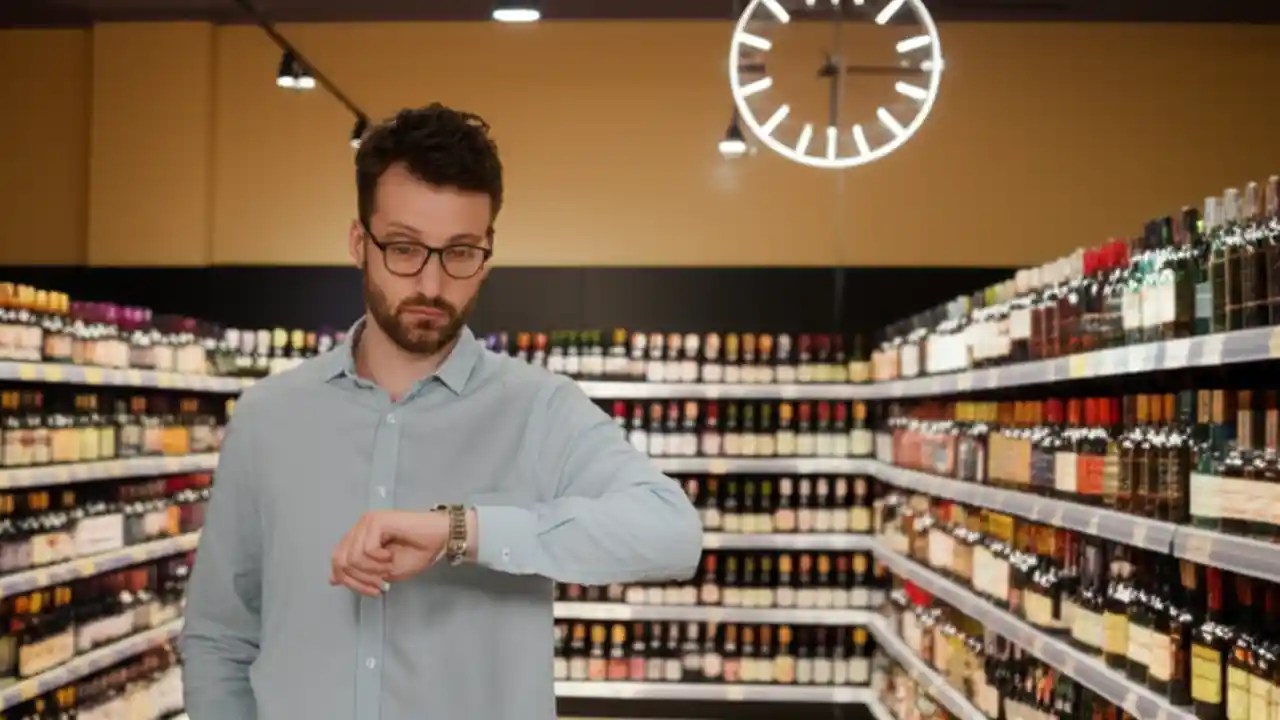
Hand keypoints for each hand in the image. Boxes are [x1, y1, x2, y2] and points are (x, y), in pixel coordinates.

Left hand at [330, 510, 447, 596]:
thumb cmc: (418, 553)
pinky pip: (366, 550)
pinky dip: (379, 560)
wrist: (440, 539)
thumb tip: (333, 579)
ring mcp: (367, 522)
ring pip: (352, 558)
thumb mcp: (383, 572)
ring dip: (371, 571)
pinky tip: (391, 556)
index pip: (337, 560)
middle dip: (358, 580)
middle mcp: (359, 528)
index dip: (348, 581)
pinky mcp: (377, 521)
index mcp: (359, 538)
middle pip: (339, 560)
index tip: (372, 590)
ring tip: (388, 569)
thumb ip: (358, 573)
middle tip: (379, 584)